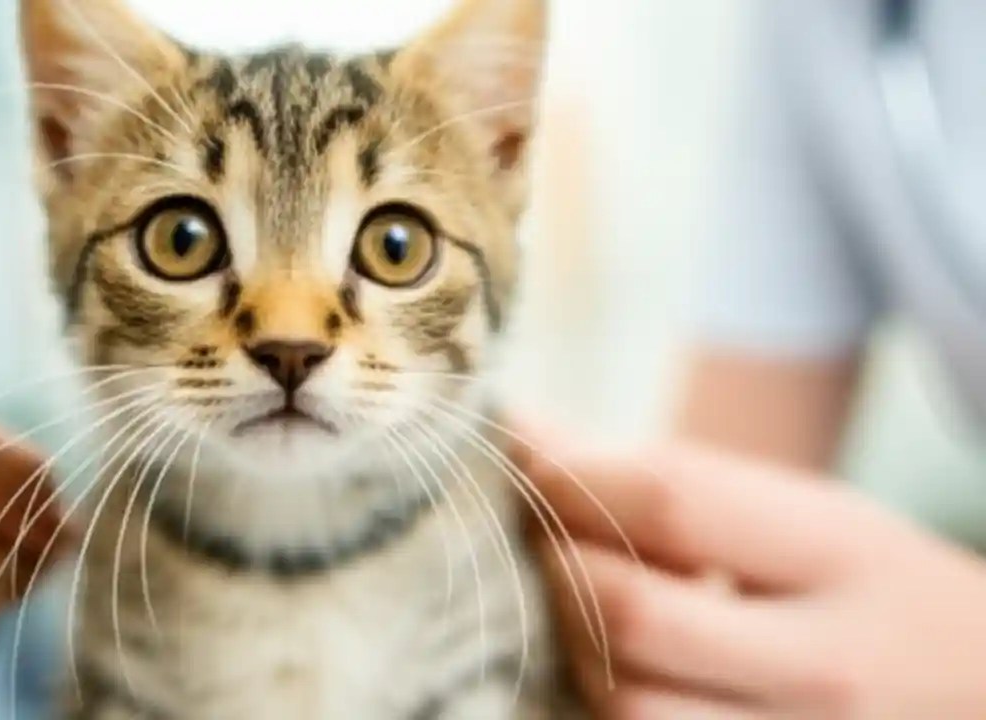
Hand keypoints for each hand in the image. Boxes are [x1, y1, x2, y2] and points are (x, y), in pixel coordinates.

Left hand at [518, 431, 985, 718]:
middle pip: (631, 611)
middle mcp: (825, 664)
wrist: (972, 694)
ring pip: (622, 700)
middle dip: (555, 561)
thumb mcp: (800, 510)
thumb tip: (519, 427)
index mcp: (841, 556)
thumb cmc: (865, 584)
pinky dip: (598, 695)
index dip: (572, 477)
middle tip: (540, 534)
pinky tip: (606, 657)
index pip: (671, 502)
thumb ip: (662, 472)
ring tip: (576, 599)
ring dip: (569, 639)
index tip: (532, 463)